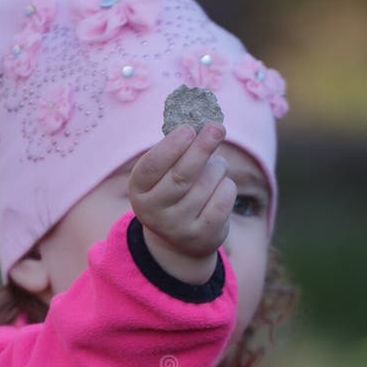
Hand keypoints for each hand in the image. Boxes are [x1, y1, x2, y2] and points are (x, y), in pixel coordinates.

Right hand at [128, 123, 235, 283]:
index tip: (189, 129)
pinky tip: (222, 186)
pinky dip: (227, 186)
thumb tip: (204, 125)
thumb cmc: (174, 192)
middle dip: (201, 149)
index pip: (152, 166)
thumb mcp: (165, 174)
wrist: (180, 241)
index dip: (171, 146)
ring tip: (216, 167)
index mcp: (139, 191)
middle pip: (181, 176)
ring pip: (207, 184)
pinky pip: (222, 199)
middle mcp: (154, 212)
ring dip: (218, 168)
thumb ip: (177, 151)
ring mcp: (177, 228)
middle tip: (216, 128)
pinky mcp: (201, 236)